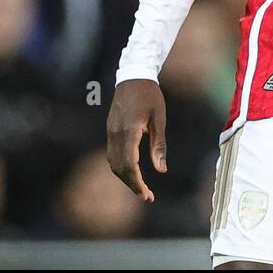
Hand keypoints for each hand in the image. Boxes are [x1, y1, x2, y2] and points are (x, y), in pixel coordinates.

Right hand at [106, 79, 167, 202]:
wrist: (133, 76)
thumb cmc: (150, 96)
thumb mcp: (160, 119)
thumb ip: (159, 145)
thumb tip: (161, 170)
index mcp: (129, 131)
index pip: (130, 165)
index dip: (138, 183)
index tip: (147, 196)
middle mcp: (116, 134)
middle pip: (120, 168)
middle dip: (132, 185)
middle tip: (147, 196)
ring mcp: (110, 132)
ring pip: (113, 163)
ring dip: (125, 178)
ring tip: (140, 187)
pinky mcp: (110, 130)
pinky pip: (112, 154)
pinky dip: (121, 167)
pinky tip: (132, 171)